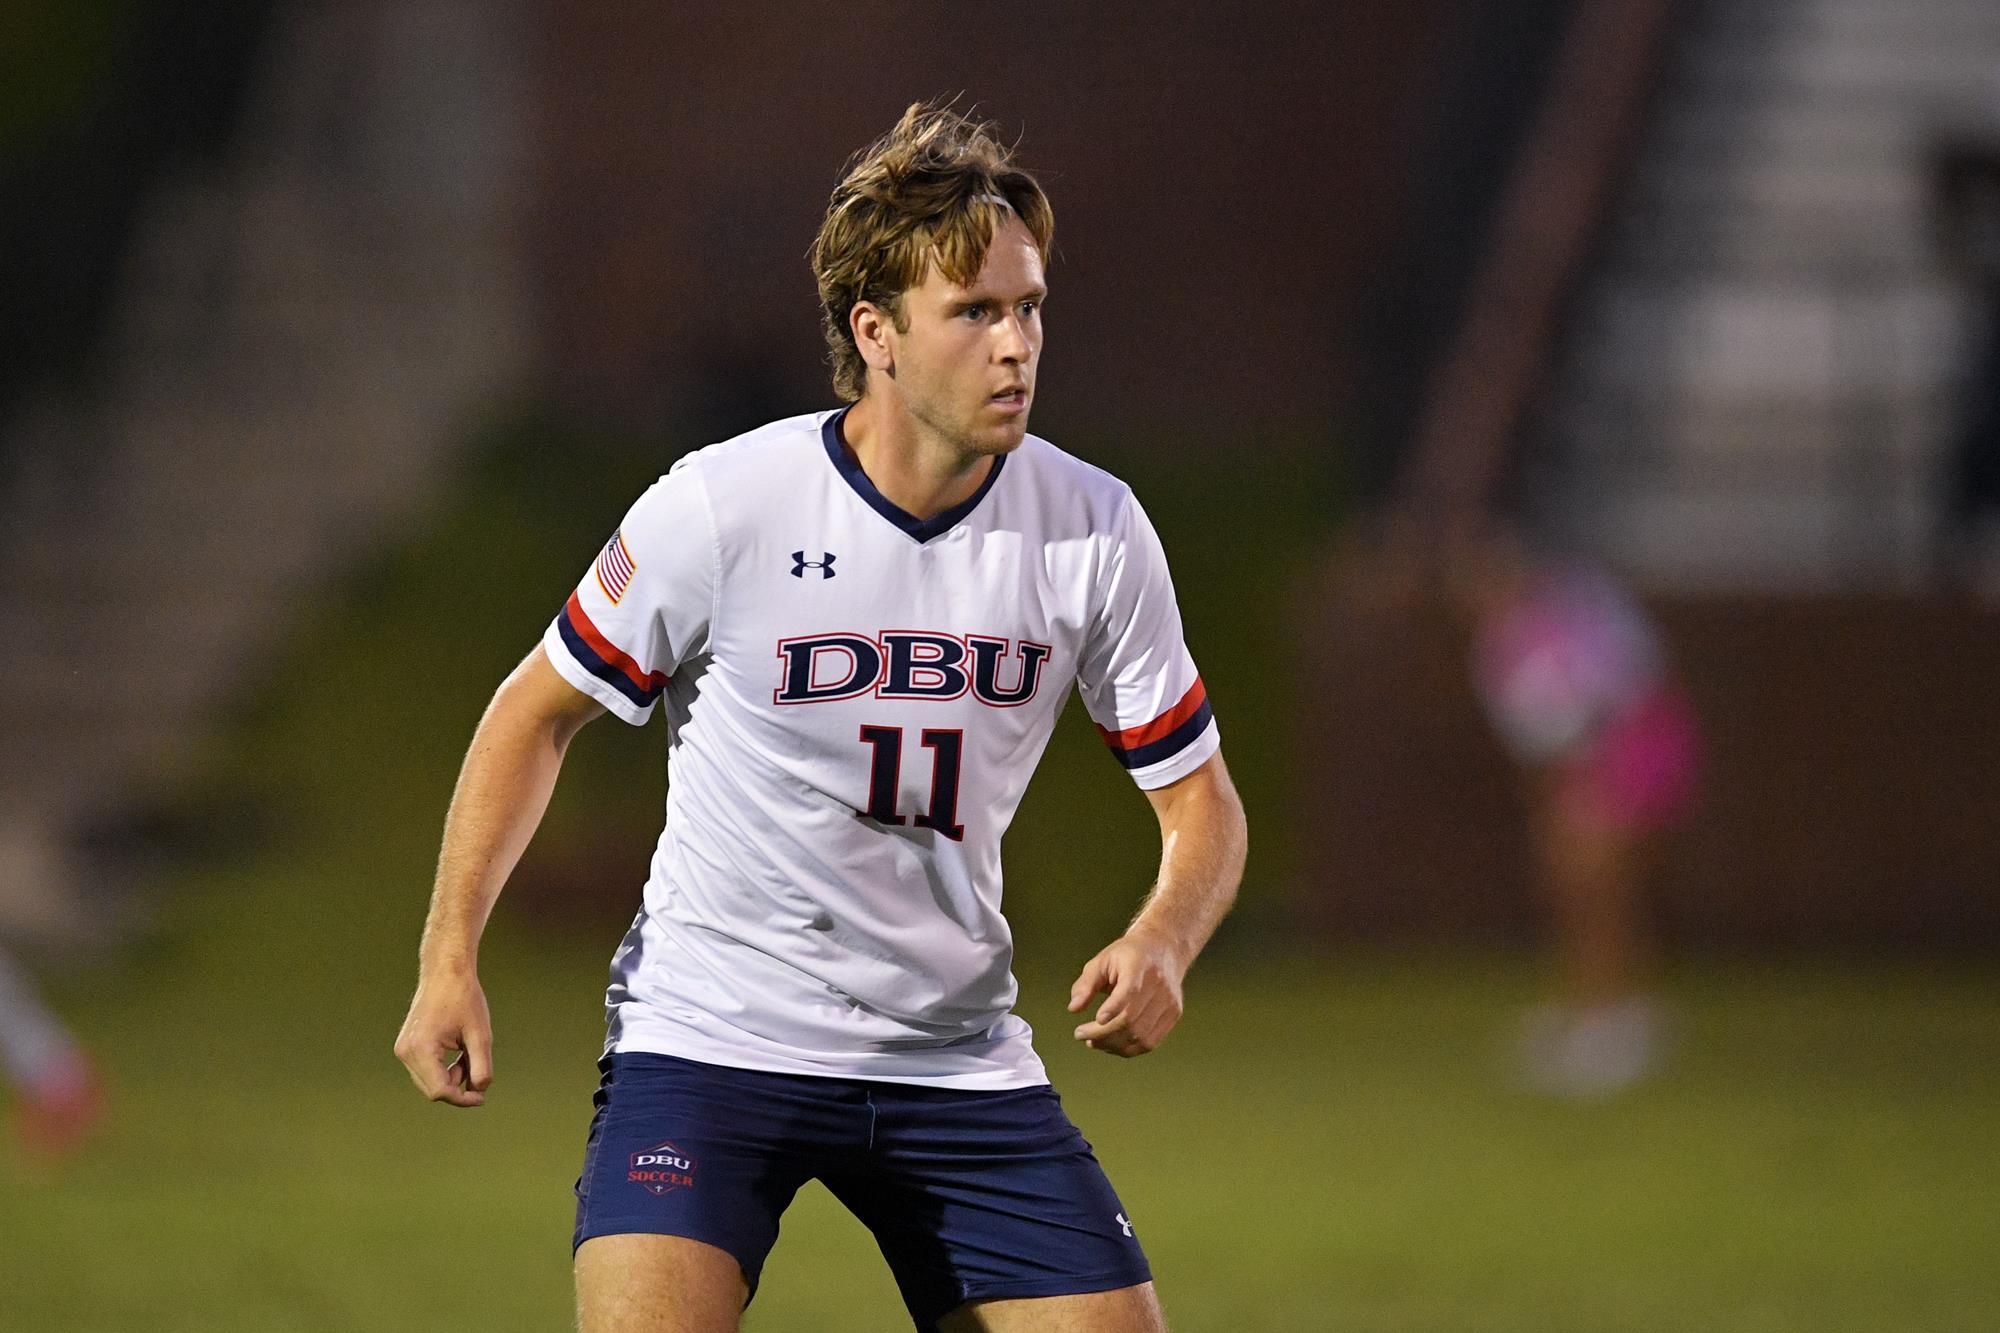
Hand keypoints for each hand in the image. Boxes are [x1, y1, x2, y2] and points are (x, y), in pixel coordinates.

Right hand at [393, 971, 493, 1106]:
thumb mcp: (480, 1034)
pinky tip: (458, 1052)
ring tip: (469, 1054)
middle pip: (432, 1090)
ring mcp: (403, 1049)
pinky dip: (442, 1068)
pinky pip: (425, 1069)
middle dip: (457, 1087)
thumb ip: (482, 1066)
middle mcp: (406, 1052)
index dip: (462, 1099)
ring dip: (451, 1077)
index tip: (481, 1097)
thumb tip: (479, 1091)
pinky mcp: (406, 1046)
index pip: (440, 1091)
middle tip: (478, 1070)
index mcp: (422, 1049)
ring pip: (428, 1082)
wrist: (445, 972)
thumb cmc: (464, 998)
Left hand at [1066, 926, 1187, 1057]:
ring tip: (1093, 1041)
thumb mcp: (1102, 961)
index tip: (1095, 1020)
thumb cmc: (1128, 955)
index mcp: (1139, 966)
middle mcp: (1159, 985)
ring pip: (1141, 1036)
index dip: (1113, 1008)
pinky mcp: (1174, 1014)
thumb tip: (1073, 1008)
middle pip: (1131, 1019)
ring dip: (1113, 1044)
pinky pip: (1150, 1042)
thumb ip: (1086, 984)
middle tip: (1080, 1034)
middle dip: (1102, 1033)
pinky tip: (1111, 1044)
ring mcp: (1169, 1002)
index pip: (1129, 991)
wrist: (1163, 949)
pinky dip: (1128, 1048)